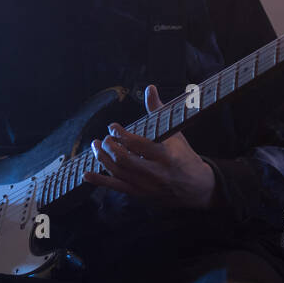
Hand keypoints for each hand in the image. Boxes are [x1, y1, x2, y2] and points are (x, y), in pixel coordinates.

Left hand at [85, 84, 216, 209]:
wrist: (196, 188)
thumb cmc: (184, 156)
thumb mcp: (175, 134)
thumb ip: (159, 111)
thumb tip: (150, 88)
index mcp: (166, 156)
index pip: (139, 145)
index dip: (121, 135)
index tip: (113, 127)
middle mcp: (155, 173)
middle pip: (124, 160)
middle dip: (109, 147)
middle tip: (104, 138)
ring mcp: (146, 186)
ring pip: (118, 173)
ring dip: (102, 159)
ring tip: (95, 146)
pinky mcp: (140, 194)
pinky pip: (116, 188)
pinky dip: (99, 181)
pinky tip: (86, 174)